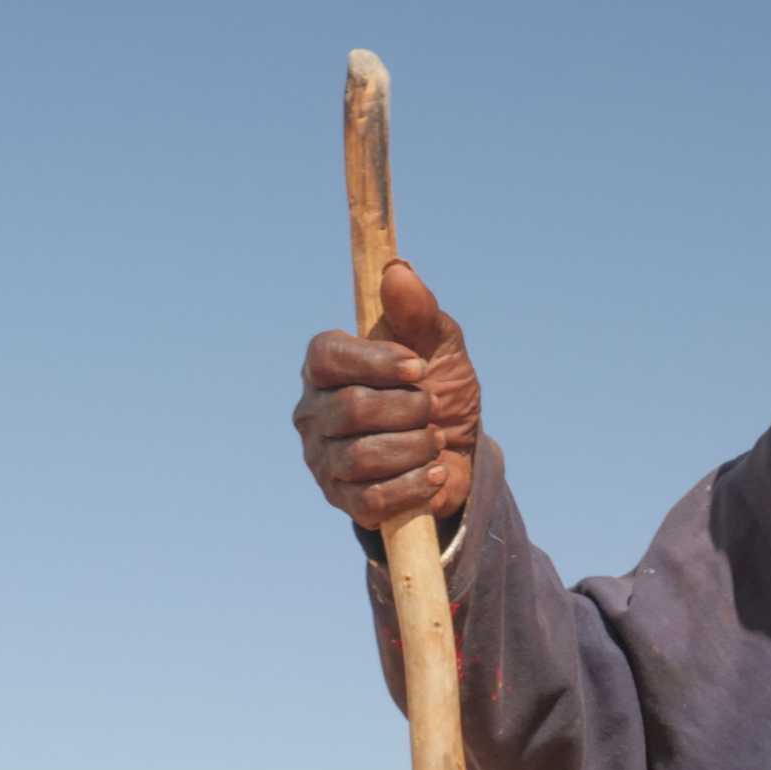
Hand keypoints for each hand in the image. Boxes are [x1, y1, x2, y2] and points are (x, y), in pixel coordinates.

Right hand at [294, 261, 480, 526]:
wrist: (457, 454)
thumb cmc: (438, 389)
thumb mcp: (439, 345)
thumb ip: (417, 311)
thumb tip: (397, 270)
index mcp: (327, 367)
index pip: (328, 356)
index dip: (375, 361)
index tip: (418, 367)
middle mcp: (313, 412)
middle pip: (351, 409)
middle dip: (409, 409)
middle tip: (432, 407)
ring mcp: (323, 458)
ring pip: (363, 456)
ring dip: (416, 447)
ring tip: (436, 440)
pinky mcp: (343, 499)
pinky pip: (373, 499)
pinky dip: (414, 485)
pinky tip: (434, 472)